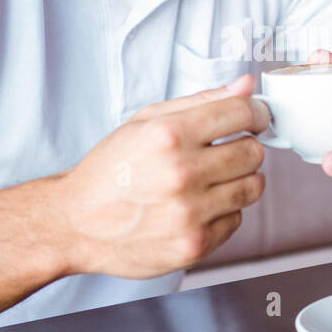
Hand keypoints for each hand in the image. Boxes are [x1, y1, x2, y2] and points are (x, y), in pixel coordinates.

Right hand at [58, 75, 268, 277]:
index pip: (243, 113)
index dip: (255, 113)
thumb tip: (246, 86)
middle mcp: (182, 174)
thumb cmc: (110, 170)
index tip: (254, 119)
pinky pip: (236, 221)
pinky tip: (196, 207)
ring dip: (239, 181)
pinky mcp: (194, 245)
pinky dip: (223, 213)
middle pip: (254, 152)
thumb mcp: (146, 121)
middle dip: (245, 147)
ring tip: (210, 181)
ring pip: (253, 187)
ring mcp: (190, 214)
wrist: (76, 223)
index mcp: (170, 135)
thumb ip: (201, 101)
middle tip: (224, 152)